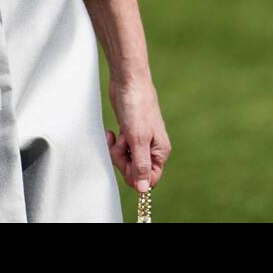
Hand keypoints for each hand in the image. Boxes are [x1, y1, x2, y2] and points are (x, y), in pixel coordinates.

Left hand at [105, 75, 169, 192]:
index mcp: (160, 151)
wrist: (128, 81)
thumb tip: (143, 191)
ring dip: (117, 151)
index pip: (149, 180)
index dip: (134, 176)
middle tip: (120, 145)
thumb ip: (140, 165)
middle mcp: (152, 148)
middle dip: (123, 161)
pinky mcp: (129, 134)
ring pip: (126, 161)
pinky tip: (112, 134)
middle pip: (135, 171)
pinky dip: (114, 144)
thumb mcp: (137, 139)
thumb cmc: (136, 106)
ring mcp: (140, 141)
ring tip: (117, 136)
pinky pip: (120, 149)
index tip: (126, 163)